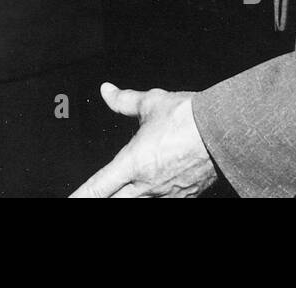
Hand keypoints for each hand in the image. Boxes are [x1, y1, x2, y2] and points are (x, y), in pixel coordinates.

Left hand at [71, 85, 216, 197]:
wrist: (226, 132)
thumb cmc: (188, 118)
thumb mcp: (151, 103)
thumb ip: (124, 100)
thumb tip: (106, 91)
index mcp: (132, 162)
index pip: (98, 186)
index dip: (81, 195)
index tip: (70, 199)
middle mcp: (146, 184)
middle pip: (115, 202)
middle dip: (100, 201)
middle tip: (90, 198)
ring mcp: (166, 194)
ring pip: (138, 205)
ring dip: (126, 199)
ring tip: (122, 192)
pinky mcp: (185, 197)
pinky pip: (161, 203)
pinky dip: (150, 199)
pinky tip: (147, 193)